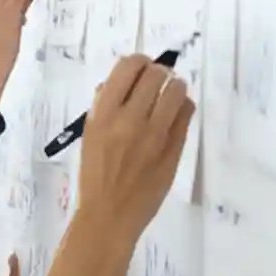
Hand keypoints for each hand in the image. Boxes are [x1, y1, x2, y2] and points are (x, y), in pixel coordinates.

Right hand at [79, 55, 194, 241]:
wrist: (110, 213)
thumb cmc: (94, 174)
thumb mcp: (90, 135)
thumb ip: (104, 107)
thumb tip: (118, 83)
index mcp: (103, 114)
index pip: (128, 66)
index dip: (138, 62)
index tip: (139, 69)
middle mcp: (130, 118)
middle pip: (156, 74)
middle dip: (158, 74)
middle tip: (155, 83)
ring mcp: (156, 132)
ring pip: (177, 89)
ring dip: (174, 87)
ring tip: (167, 97)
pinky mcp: (174, 146)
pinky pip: (186, 112)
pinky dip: (182, 107)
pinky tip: (173, 115)